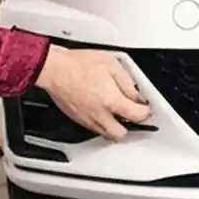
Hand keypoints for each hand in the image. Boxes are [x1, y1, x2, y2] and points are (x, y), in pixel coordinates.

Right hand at [34, 45, 150, 141]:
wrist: (53, 69)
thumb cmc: (78, 65)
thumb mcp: (112, 65)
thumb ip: (127, 82)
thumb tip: (135, 94)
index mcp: (111, 101)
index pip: (137, 116)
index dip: (145, 111)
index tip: (145, 107)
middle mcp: (100, 115)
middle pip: (121, 134)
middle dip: (130, 125)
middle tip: (132, 113)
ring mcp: (87, 119)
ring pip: (106, 134)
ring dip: (115, 127)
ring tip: (117, 113)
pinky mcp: (77, 118)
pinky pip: (93, 128)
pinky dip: (101, 123)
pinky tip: (102, 112)